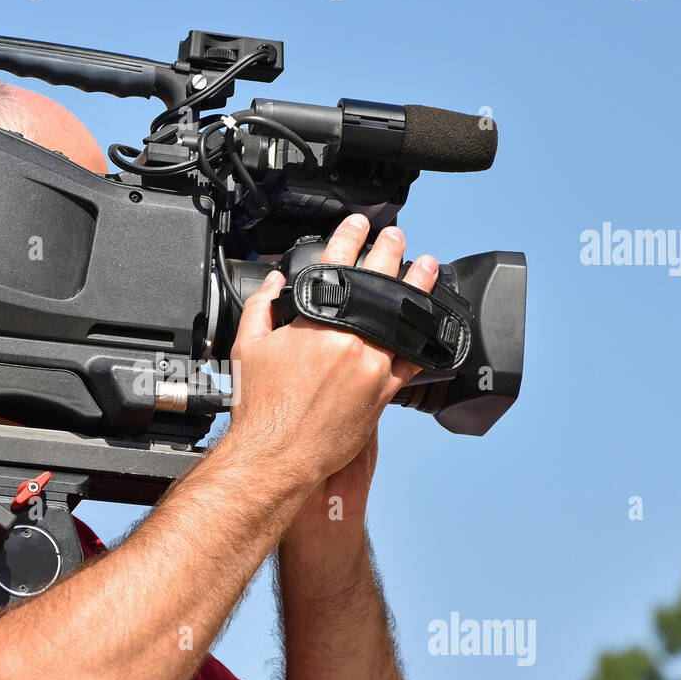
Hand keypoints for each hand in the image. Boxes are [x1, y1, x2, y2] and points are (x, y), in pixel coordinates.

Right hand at [227, 213, 438, 495]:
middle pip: (377, 285)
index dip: (348, 237)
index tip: (358, 224)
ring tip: (426, 267)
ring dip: (417, 287)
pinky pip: (413, 359)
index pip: (337, 266)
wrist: (277, 455)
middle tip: (396, 237)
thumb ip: (261, 308)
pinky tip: (432, 324)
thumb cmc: (261, 409)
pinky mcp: (384, 393)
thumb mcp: (248, 347)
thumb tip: (274, 283)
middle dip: (389, 252)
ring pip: (403, 318)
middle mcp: (349, 340)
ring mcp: (371, 366)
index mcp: (316, 323)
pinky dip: (424, 339)